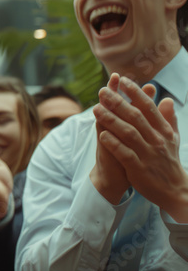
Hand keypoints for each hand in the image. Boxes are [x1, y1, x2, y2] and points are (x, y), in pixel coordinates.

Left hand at [94, 74, 187, 221]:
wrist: (175, 190)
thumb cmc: (169, 161)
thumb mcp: (173, 138)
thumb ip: (168, 118)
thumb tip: (167, 99)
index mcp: (164, 131)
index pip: (149, 108)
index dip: (136, 93)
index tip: (123, 80)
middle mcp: (157, 140)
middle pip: (136, 117)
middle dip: (118, 102)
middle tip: (102, 91)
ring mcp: (148, 154)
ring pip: (128, 133)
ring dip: (111, 120)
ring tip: (96, 109)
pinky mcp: (139, 168)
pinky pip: (125, 154)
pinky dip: (114, 144)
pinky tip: (101, 134)